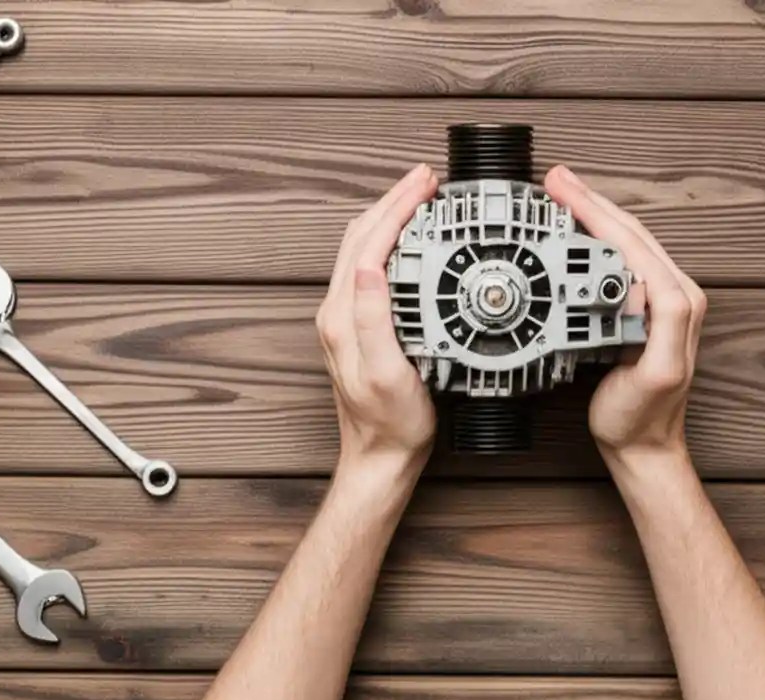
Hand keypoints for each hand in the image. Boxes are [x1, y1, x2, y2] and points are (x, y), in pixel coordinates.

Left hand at [316, 164, 438, 479]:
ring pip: (363, 247)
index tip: (425, 185)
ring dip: (390, 215)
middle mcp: (337, 311)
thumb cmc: (390, 423)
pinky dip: (391, 240)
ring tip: (420, 197)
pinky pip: (370, 266)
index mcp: (342, 316)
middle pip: (361, 236)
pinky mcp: (357, 324)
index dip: (396, 207)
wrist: (380, 456)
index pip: (368, 242)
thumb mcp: (387, 373)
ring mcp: (344, 316)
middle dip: (393, 200)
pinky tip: (411, 239)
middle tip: (427, 179)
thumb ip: (373, 319)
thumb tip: (370, 266)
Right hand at [544, 165, 706, 467]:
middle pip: (630, 231)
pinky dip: (595, 237)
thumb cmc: (642, 416)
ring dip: (593, 212)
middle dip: (591, 201)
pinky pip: (619, 259)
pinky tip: (575, 229)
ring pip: (625, 240)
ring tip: (563, 193)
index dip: (595, 211)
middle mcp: (676, 293)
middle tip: (556, 179)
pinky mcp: (644, 308)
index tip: (564, 190)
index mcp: (679, 301)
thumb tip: (644, 280)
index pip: (632, 241)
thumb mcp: (657, 372)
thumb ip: (662, 322)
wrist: (642, 444)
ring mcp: (661, 299)